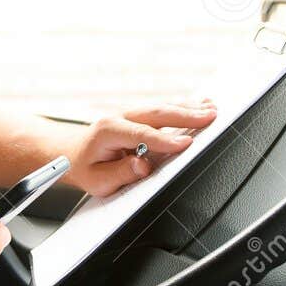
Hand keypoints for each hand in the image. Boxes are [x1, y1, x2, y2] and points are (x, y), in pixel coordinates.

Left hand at [67, 98, 217, 197]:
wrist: (73, 154)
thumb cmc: (86, 168)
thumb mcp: (98, 180)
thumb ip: (121, 173)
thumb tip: (143, 166)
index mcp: (108, 131)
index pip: (141, 134)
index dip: (165, 140)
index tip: (186, 144)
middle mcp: (120, 117)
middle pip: (157, 114)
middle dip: (185, 116)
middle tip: (210, 117)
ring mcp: (130, 113)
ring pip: (162, 108)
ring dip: (188, 108)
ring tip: (212, 108)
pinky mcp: (139, 116)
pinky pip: (163, 110)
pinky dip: (183, 107)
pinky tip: (201, 104)